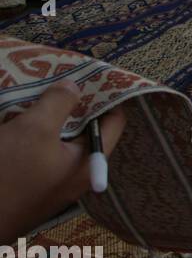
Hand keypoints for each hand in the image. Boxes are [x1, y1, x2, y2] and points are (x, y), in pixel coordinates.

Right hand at [0, 81, 126, 242]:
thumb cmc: (8, 174)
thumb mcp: (34, 129)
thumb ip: (59, 103)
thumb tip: (75, 86)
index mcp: (90, 164)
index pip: (114, 122)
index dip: (107, 95)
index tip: (95, 73)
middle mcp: (76, 175)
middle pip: (85, 130)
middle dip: (74, 104)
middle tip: (63, 77)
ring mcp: (52, 182)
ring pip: (58, 140)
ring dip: (49, 118)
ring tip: (40, 92)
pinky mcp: (29, 185)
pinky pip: (37, 153)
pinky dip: (32, 135)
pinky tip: (18, 118)